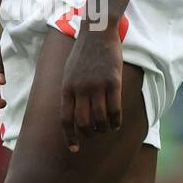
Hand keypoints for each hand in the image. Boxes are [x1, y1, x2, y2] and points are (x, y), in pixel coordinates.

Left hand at [60, 23, 122, 152]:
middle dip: (89, 135)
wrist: (97, 33)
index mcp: (66, 88)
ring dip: (104, 129)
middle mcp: (80, 89)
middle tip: (95, 134)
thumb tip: (73, 114)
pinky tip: (117, 123)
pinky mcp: (113, 82)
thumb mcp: (69, 72)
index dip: (69, 137)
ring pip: (100, 119)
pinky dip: (116, 121)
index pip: (65, 120)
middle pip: (83, 123)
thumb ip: (70, 92)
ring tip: (107, 128)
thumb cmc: (84, 53)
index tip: (74, 149)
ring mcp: (97, 85)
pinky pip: (114, 109)